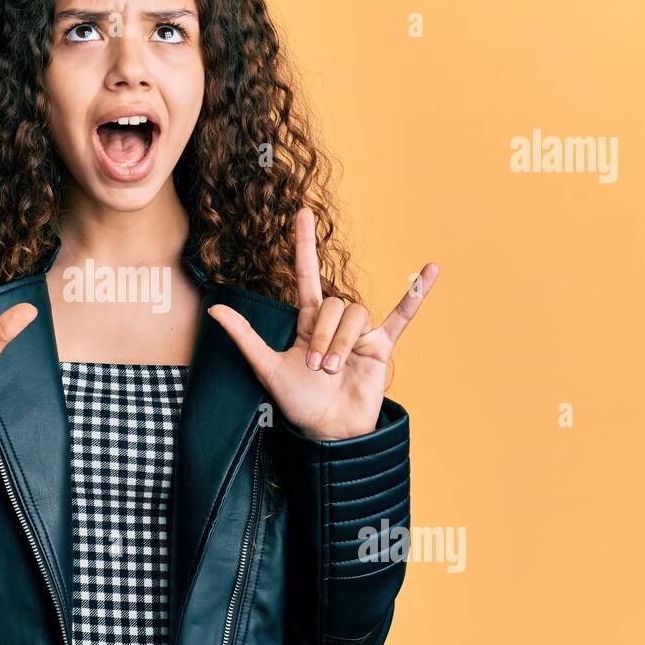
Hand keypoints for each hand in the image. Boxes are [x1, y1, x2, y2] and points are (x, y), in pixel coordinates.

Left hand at [207, 206, 437, 440]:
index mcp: (307, 321)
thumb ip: (244, 336)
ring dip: (344, 342)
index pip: (307, 275)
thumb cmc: (296, 402)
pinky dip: (416, 294)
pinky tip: (431, 271)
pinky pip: (402, 316)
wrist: (328, 431)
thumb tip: (213, 310)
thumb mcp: (266, 367)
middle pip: (334, 304)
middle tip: (316, 367)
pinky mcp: (381, 346)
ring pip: (356, 314)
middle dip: (324, 336)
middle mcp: (334, 322)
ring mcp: (360, 333)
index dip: (304, 245)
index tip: (302, 214)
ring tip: (334, 371)